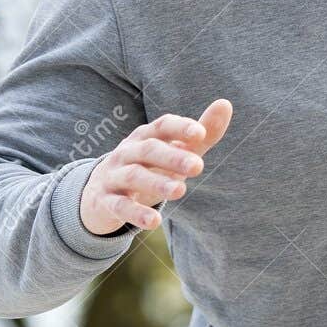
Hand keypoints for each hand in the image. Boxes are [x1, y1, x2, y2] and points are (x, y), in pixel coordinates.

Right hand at [79, 99, 232, 234]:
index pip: (162, 126)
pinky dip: (136, 214)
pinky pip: (119, 206)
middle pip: (148, 150)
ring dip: (156, 183)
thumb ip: (203, 134)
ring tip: (180, 191)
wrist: (100, 193)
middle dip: (173, 157)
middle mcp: (128, 152)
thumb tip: (225, 104)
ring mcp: (114, 176)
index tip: (200, 134)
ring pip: (133, 176)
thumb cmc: (149, 167)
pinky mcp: (105, 201)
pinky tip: (155, 222)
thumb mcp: (176, 151)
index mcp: (146, 136)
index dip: (180, 128)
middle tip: (198, 166)